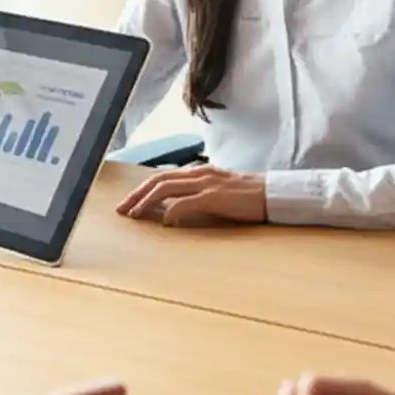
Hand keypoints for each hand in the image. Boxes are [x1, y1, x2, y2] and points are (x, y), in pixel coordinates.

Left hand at [115, 164, 266, 225]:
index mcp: (198, 172)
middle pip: (158, 180)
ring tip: (135, 214)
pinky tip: (164, 221)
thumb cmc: (247, 196)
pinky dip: (171, 211)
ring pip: (166, 188)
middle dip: (136, 195)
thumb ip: (196, 194)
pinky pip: (186, 202)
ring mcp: (206, 184)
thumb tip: (173, 207)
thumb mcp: (217, 190)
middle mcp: (198, 174)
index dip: (142, 189)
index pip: (162, 177)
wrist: (273, 194)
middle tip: (122, 210)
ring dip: (147, 202)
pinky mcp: (215, 197)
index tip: (128, 203)